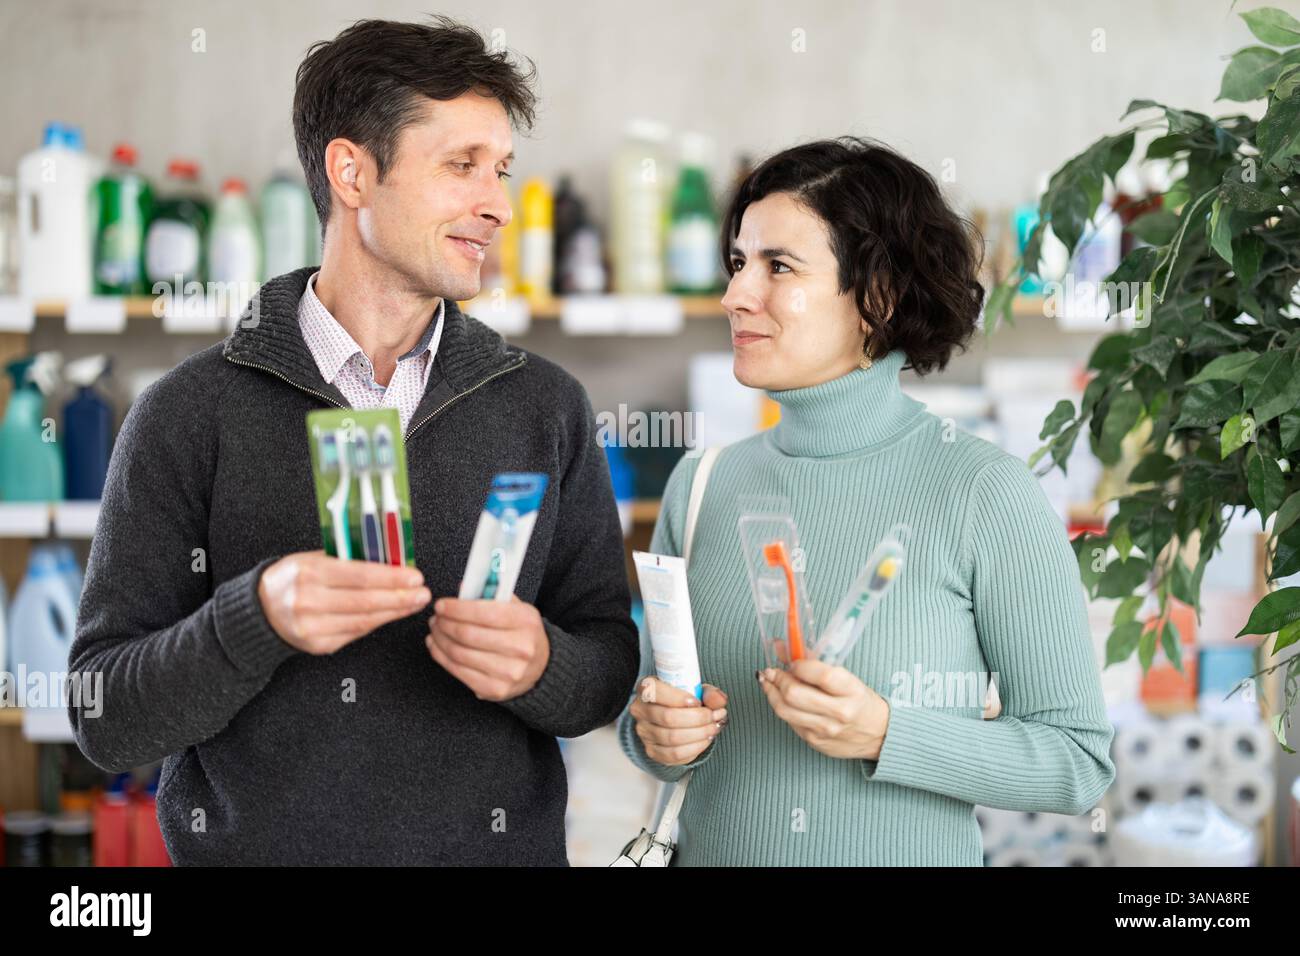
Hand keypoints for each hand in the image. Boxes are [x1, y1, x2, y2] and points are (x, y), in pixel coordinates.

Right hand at [258, 550, 430, 653]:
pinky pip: (355, 633)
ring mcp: (312, 627)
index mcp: (309, 573)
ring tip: (413, 603)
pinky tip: (391, 614)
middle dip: (400, 598)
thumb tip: (391, 562)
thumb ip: (348, 559)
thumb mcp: (314, 558)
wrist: (261, 608)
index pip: (360, 576)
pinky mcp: (318, 645)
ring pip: (364, 621)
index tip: (414, 576)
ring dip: (394, 612)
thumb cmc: (294, 577)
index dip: (391, 578)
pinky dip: (377, 623)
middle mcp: (309, 602)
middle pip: (366, 601)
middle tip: (422, 593)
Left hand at [425, 594, 549, 700]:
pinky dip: (441, 657)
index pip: (484, 612)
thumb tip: (462, 589)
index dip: (456, 608)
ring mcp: (508, 672)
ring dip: (439, 639)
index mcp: (526, 622)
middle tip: (437, 617)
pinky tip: (436, 646)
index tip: (441, 604)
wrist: (540, 666)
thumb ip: (491, 595)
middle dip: (445, 623)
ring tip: (435, 629)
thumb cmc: (522, 633)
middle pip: (467, 634)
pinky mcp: (494, 689)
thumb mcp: (516, 608)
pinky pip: (458, 671)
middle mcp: (520, 648)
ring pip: (459, 653)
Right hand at [628, 677, 727, 765]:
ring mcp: (644, 732)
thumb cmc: (683, 699)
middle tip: (714, 717)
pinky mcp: (652, 751)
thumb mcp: (697, 689)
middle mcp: (640, 710)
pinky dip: (694, 748)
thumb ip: (709, 693)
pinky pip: (674, 755)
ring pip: (672, 738)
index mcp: (646, 688)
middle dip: (698, 719)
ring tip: (713, 728)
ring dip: (700, 734)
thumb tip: (718, 700)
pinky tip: (704, 740)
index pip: (657, 693)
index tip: (698, 702)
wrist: (674, 716)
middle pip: (668, 718)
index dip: (680, 699)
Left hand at [757, 659, 889, 759]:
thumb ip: (814, 663)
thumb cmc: (859, 700)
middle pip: (794, 694)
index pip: (821, 675)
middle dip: (777, 679)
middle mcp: (839, 712)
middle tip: (772, 672)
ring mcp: (826, 730)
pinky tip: (780, 698)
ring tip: (769, 682)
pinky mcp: (815, 741)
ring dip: (771, 692)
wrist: (878, 734)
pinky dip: (780, 707)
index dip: (800, 666)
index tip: (793, 662)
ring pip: (784, 710)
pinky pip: (789, 722)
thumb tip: (779, 647)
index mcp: (851, 690)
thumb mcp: (846, 678)